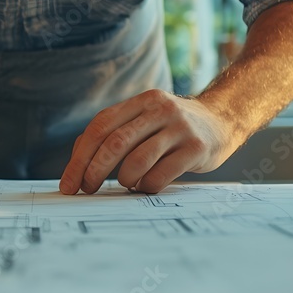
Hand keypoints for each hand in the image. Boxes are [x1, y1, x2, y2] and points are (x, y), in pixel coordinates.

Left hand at [59, 89, 235, 194]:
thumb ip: (115, 133)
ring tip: (125, 184)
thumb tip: (77, 164)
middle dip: (93, 171)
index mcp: (141, 101)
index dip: (80, 157)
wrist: (222, 120)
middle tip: (86, 190)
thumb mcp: (145, 119)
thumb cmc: (172, 127)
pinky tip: (146, 186)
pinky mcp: (196, 148)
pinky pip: (161, 175)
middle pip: (115, 141)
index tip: (69, 183)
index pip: (100, 126)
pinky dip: (146, 186)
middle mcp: (160, 109)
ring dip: (123, 179)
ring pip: (137, 160)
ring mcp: (179, 128)